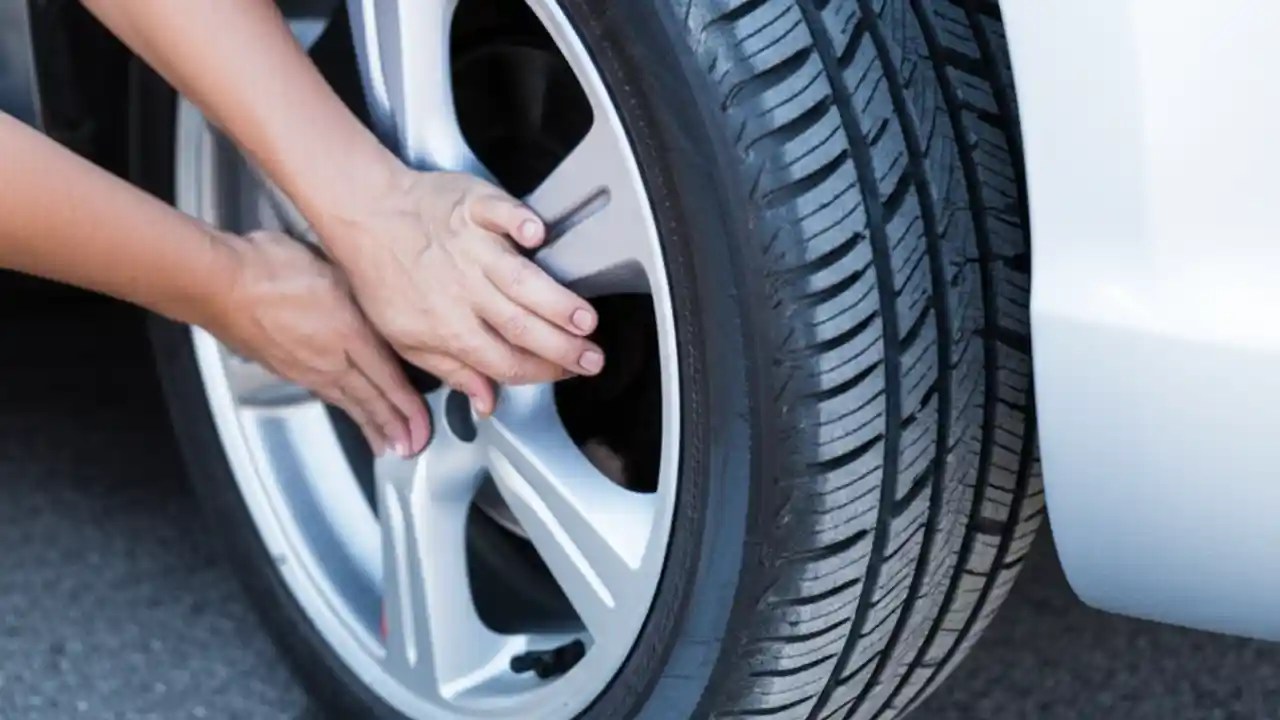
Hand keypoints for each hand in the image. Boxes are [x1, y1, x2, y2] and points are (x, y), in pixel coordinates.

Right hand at [204, 230, 429, 455]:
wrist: (217, 282)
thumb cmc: (271, 267)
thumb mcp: (333, 268)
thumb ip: (360, 292)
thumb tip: (380, 302)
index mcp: (349, 333)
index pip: (387, 378)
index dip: (407, 407)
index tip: (422, 428)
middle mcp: (330, 359)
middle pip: (370, 399)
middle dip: (393, 427)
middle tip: (411, 449)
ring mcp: (305, 367)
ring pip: (347, 401)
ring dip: (370, 425)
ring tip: (385, 445)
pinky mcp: (284, 368)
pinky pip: (324, 394)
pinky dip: (343, 408)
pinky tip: (347, 411)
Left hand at [316, 169, 603, 415]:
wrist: (364, 216)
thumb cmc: (383, 275)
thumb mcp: (405, 339)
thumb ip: (452, 371)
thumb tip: (487, 401)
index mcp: (449, 328)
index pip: (505, 361)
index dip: (542, 372)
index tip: (570, 374)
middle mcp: (465, 290)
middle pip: (520, 326)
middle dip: (562, 347)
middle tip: (594, 358)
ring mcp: (472, 248)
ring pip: (520, 279)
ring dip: (554, 300)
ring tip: (585, 318)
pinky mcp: (473, 208)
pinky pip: (500, 214)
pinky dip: (519, 222)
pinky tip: (538, 233)